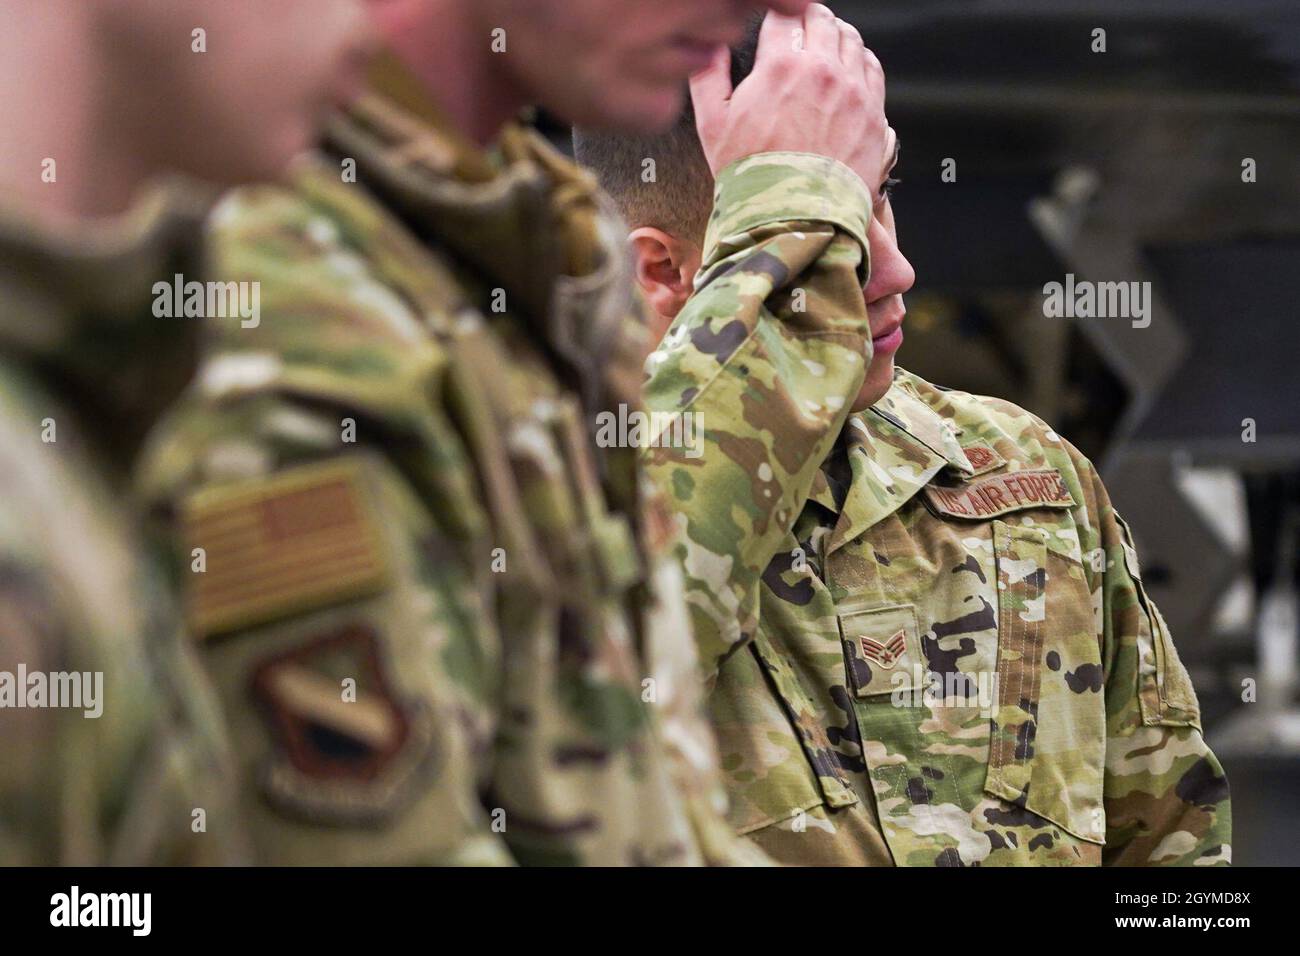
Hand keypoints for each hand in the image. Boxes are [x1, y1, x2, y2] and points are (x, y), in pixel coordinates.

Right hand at [690, 4, 888, 192]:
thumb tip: (711, 49)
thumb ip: (708, 78)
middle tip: (801, 29)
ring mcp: (852, 90)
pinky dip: (860, 61)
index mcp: (780, 66)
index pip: (781, 17)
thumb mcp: (712, 126)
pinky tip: (850, 69)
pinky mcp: (873, 113)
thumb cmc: (752, 177)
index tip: (773, 27)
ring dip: (836, 36)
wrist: (794, 219)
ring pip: (850, 39)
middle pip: (820, 20)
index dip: (775, 19)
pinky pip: (872, 68)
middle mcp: (821, 70)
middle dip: (808, 21)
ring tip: (826, 44)